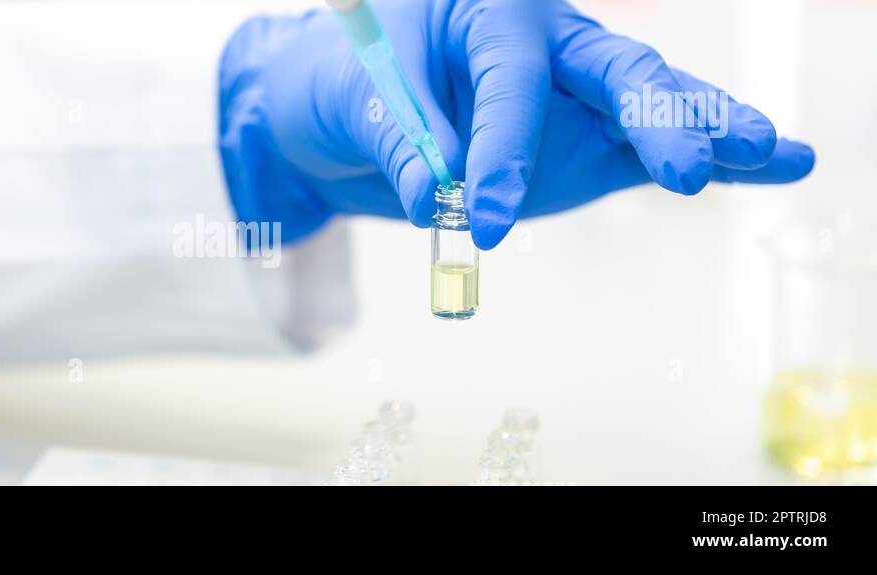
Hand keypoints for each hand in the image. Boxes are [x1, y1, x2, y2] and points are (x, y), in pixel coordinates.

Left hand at [219, 0, 814, 248]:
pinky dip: (706, 159)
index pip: (511, 77)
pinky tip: (771, 164)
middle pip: (616, 72)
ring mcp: (573, 95)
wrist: (336, 109)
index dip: (502, 147)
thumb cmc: (343, 80)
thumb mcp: (356, 97)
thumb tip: (437, 198)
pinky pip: (644, 152)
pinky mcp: (583, 145)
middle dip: (655, 120)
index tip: (478, 214)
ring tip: (774, 152)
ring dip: (709, 132)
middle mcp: (546, 44)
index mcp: (490, 11)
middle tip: (687, 168)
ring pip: (651, 106)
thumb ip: (402, 143)